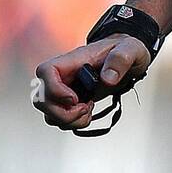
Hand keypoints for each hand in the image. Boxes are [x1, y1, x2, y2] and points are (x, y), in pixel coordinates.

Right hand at [32, 35, 150, 131]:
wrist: (128, 59)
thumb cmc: (126, 50)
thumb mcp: (131, 49)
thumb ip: (120, 59)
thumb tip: (108, 78)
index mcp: (73, 60)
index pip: (45, 71)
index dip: (54, 89)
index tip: (75, 98)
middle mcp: (64, 75)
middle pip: (41, 98)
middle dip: (61, 113)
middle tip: (85, 108)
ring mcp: (65, 89)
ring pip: (48, 113)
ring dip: (67, 120)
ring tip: (88, 111)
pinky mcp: (70, 102)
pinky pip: (58, 118)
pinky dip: (72, 123)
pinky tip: (88, 113)